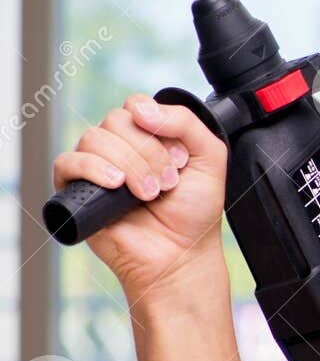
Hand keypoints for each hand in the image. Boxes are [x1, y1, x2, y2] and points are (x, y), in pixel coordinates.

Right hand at [51, 93, 228, 298]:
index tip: (180, 158)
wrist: (180, 255)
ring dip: (129, 165)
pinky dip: (93, 169)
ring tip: (149, 193)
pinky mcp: (77, 190)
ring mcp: (96, 168)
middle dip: (148, 152)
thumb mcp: (210, 158)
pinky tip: (117, 186)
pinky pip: (67, 162)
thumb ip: (186, 123)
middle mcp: (119, 148)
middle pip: (116, 120)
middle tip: (168, 182)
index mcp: (147, 136)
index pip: (136, 105)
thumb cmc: (194, 212)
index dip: (156, 124)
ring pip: (94, 138)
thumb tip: (141, 109)